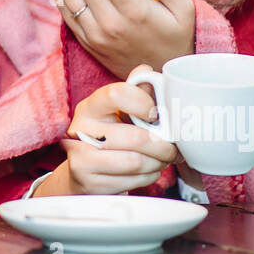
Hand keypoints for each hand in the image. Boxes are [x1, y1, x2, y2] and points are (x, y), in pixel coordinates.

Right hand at [32, 77, 177, 195]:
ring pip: (135, 162)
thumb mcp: (118, 111)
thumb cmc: (108, 135)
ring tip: (162, 159)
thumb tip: (148, 72)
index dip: (143, 103)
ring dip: (157, 163)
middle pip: (134, 137)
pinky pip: (131, 181)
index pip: (116, 94)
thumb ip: (135, 91)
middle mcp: (80, 130)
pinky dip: (147, 177)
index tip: (157, 115)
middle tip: (172, 148)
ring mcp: (80, 157)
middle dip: (162, 145)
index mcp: (90, 106)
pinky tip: (148, 171)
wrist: (83, 171)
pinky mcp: (88, 181)